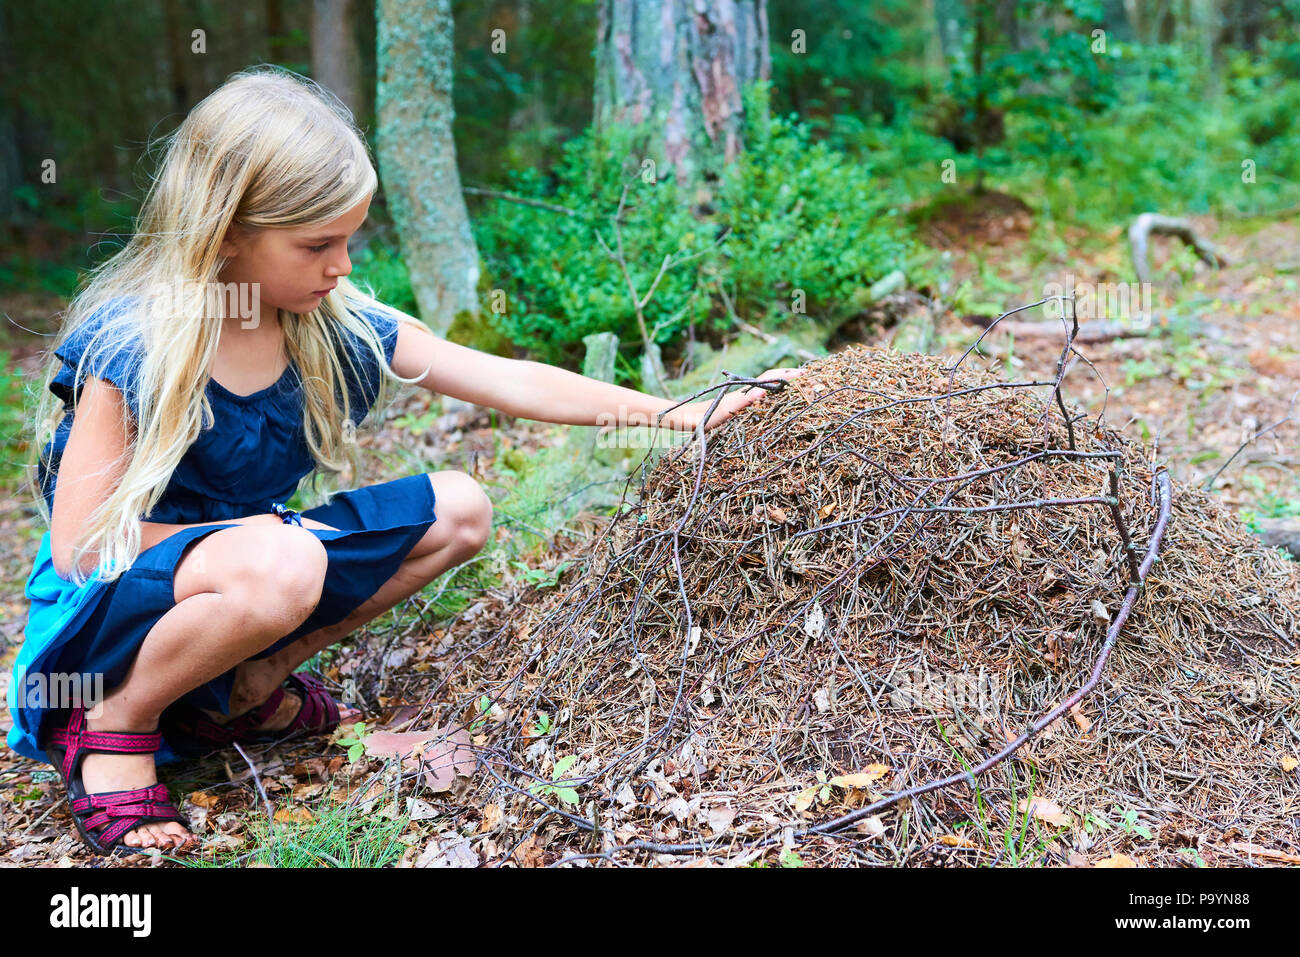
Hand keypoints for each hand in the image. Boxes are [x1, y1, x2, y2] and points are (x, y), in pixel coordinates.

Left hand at [676, 366, 802, 432]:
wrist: (685, 419)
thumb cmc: (701, 419)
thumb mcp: (723, 412)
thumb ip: (743, 402)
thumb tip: (763, 391)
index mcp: (744, 393)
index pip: (770, 379)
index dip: (787, 376)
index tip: (805, 375)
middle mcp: (744, 392)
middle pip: (771, 379)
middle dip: (789, 376)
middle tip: (808, 377)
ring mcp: (741, 399)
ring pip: (766, 386)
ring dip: (782, 383)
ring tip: (799, 385)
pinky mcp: (737, 407)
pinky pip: (759, 397)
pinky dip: (772, 394)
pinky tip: (777, 400)